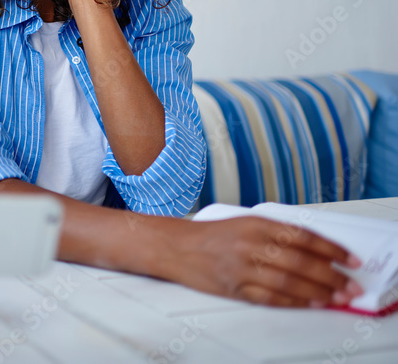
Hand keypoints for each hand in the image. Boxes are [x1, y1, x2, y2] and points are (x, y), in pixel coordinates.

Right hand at [166, 216, 361, 307]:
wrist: (177, 247)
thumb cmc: (213, 235)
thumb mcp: (245, 223)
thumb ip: (277, 233)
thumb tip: (316, 251)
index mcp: (255, 224)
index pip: (302, 236)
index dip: (331, 249)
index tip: (349, 259)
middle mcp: (250, 244)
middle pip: (300, 262)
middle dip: (331, 276)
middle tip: (349, 285)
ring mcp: (241, 268)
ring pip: (288, 283)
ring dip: (317, 292)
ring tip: (336, 298)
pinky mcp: (235, 288)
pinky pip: (270, 298)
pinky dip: (294, 302)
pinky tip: (309, 303)